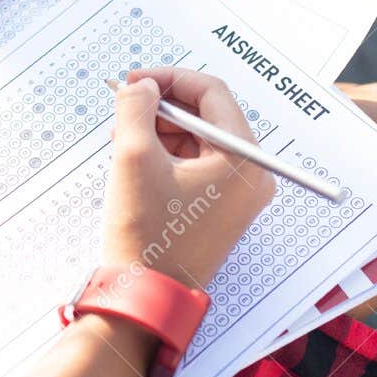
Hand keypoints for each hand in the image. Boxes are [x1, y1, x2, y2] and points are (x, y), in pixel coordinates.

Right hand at [101, 68, 275, 289]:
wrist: (146, 298)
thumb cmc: (146, 235)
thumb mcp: (133, 157)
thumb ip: (135, 107)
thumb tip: (140, 85)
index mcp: (243, 160)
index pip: (212, 93)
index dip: (169, 79)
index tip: (134, 80)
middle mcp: (253, 176)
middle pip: (209, 116)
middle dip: (163, 107)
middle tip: (125, 105)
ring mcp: (240, 196)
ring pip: (200, 140)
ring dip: (161, 130)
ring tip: (123, 136)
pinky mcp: (223, 210)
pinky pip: (199, 166)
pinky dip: (168, 155)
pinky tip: (137, 158)